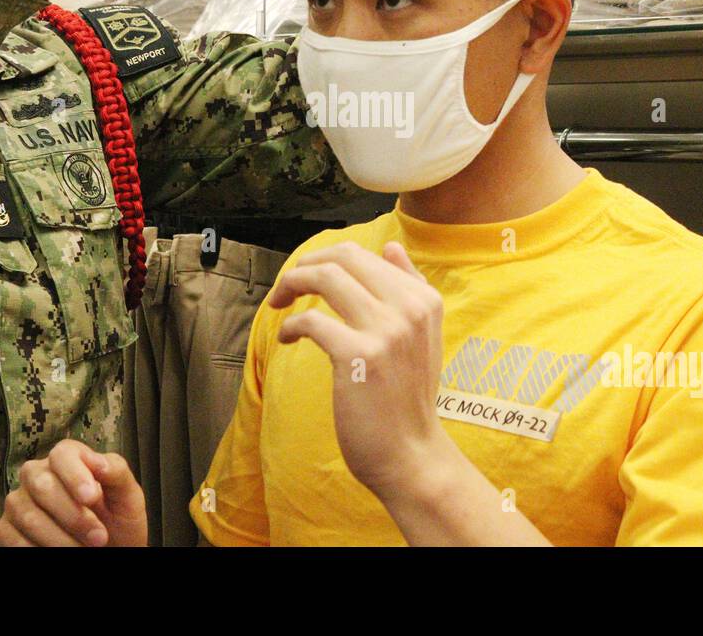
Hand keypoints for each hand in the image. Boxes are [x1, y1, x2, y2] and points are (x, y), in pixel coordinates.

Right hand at [0, 439, 147, 546]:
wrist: (109, 550)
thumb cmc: (117, 519)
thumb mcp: (128, 495)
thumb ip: (116, 472)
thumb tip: (98, 461)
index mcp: (67, 458)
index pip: (62, 454)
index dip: (75, 475)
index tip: (92, 498)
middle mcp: (36, 474)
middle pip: (42, 485)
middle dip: (73, 515)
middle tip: (99, 537)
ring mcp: (19, 502)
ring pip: (29, 516)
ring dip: (60, 539)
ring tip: (85, 550)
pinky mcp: (7, 529)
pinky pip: (13, 539)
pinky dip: (40, 550)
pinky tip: (59, 554)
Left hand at [270, 241, 453, 499]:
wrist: (412, 455)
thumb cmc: (408, 398)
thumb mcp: (423, 336)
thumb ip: (410, 288)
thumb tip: (391, 247)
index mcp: (423, 299)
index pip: (364, 254)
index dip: (326, 259)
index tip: (307, 277)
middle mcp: (409, 308)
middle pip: (343, 257)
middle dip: (305, 264)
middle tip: (287, 285)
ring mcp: (386, 331)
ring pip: (325, 278)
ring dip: (291, 284)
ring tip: (279, 303)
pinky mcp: (359, 356)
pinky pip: (311, 320)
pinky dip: (291, 325)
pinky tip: (287, 338)